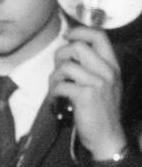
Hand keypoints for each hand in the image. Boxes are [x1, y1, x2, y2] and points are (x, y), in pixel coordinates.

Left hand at [53, 27, 126, 159]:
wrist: (106, 135)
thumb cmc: (101, 110)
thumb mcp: (105, 84)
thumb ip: (92, 67)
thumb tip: (70, 51)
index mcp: (112, 65)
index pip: (99, 36)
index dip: (79, 31)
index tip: (66, 36)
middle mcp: (107, 71)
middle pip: (78, 47)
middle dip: (60, 55)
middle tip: (57, 68)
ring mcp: (97, 83)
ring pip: (65, 67)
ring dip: (54, 77)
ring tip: (55, 87)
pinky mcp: (85, 96)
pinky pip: (60, 85)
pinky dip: (53, 92)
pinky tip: (56, 99)